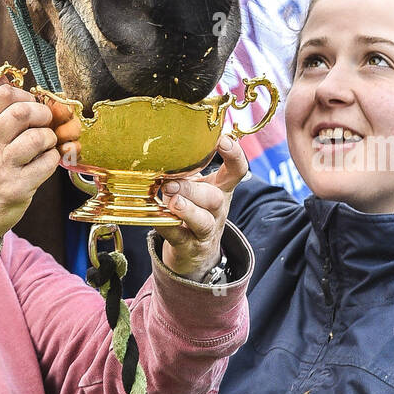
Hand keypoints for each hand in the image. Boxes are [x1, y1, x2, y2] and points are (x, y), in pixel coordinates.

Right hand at [0, 67, 65, 246]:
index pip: (2, 95)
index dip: (24, 94)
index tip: (30, 104)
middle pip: (21, 113)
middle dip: (41, 113)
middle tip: (44, 122)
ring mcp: (1, 168)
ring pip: (38, 138)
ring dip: (49, 138)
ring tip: (44, 145)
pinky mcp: (17, 188)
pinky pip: (47, 163)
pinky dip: (52, 159)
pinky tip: (44, 163)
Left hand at [155, 134, 248, 280]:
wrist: (194, 254)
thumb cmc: (193, 209)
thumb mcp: (197, 187)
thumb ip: (186, 169)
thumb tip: (165, 149)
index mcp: (220, 190)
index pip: (236, 171)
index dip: (234, 155)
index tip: (222, 140)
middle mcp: (217, 211)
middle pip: (216, 199)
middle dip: (194, 189)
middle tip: (171, 183)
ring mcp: (205, 232)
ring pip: (203, 222)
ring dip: (187, 209)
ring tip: (172, 201)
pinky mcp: (188, 247)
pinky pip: (178, 237)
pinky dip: (167, 226)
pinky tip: (157, 217)